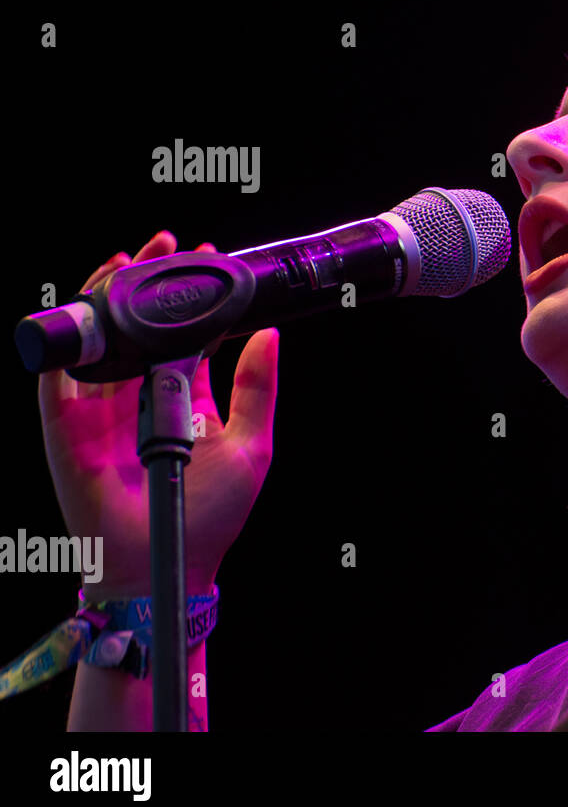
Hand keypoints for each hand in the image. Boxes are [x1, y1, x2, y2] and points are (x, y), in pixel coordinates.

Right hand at [36, 230, 278, 600]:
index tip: (209, 260)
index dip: (194, 298)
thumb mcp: (251, 445)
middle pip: (140, 326)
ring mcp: (102, 408)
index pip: (187, 334)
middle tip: (165, 244)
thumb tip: (270, 333)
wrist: (165, 561)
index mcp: (186, 397)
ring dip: (108, 296)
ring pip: (100, 338)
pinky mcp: (66, 425)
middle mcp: (142, 396)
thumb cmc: (210, 514)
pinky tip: (86, 306)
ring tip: (128, 259)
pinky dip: (69, 337)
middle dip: (147, 282)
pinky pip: (59, 373)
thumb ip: (258, 389)